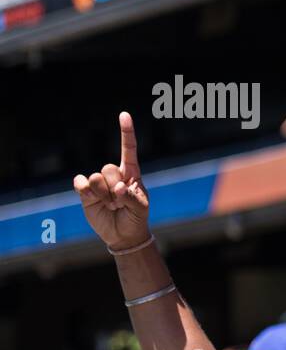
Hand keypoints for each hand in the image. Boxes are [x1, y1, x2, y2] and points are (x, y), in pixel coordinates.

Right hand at [72, 112, 149, 250]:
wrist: (122, 235)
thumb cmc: (136, 217)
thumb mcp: (140, 208)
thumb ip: (131, 197)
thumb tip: (118, 188)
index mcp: (132, 173)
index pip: (128, 149)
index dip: (126, 132)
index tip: (124, 114)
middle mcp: (114, 174)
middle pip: (109, 168)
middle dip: (115, 188)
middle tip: (121, 202)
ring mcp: (99, 182)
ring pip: (95, 177)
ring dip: (104, 194)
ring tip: (111, 205)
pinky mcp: (85, 191)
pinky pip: (81, 183)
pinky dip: (86, 191)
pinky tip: (93, 200)